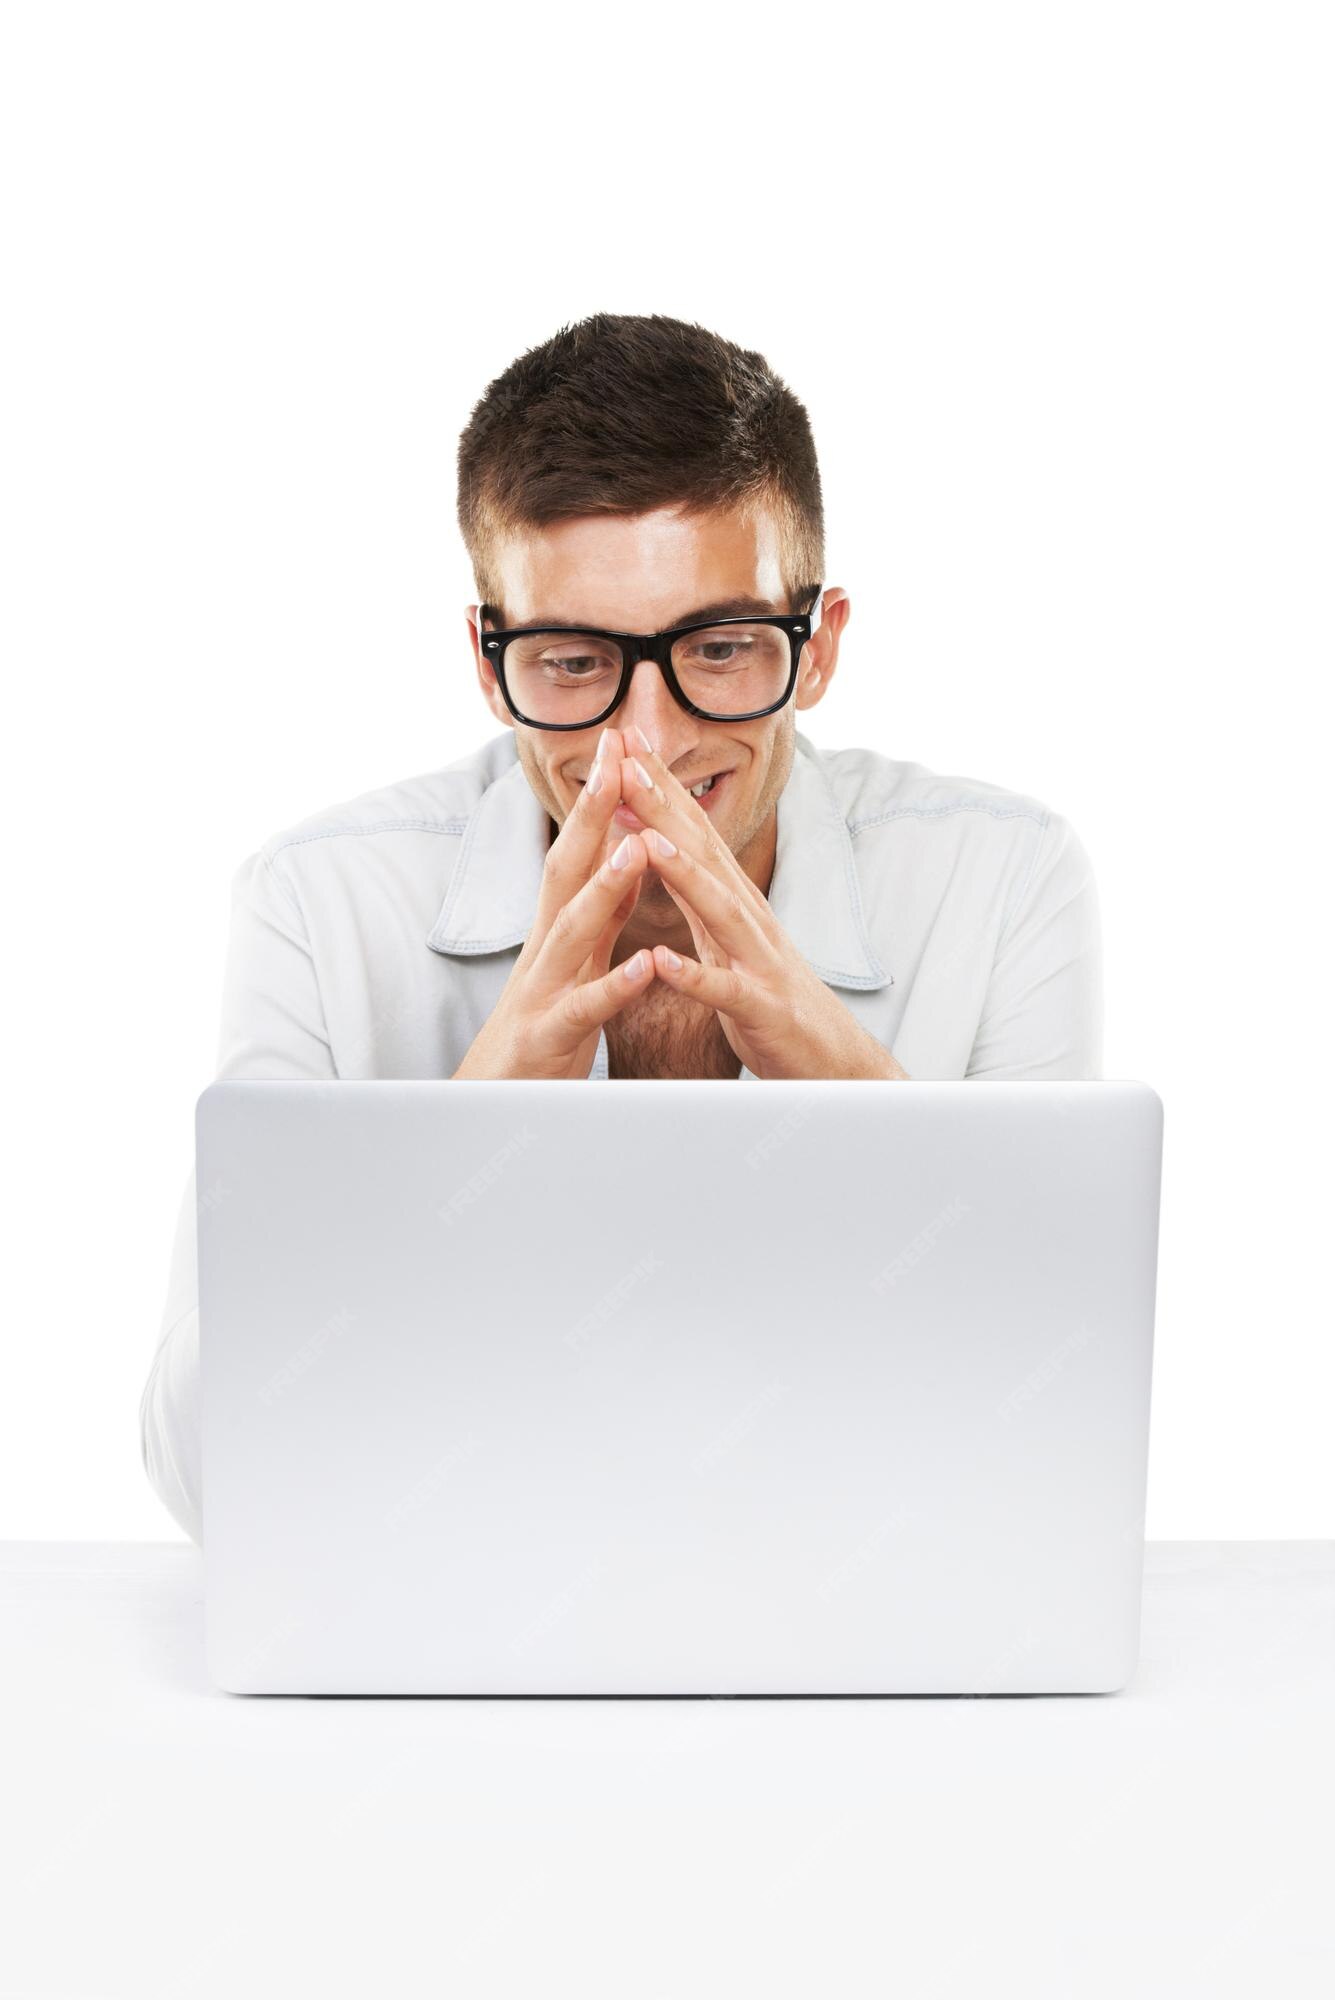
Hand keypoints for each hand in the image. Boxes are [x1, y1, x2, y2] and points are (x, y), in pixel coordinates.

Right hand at [452, 727, 661, 1079]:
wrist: (493, 1103)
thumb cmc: (543, 1030)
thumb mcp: (577, 963)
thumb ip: (602, 913)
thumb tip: (629, 853)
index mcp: (557, 930)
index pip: (578, 851)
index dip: (600, 798)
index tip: (622, 744)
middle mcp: (546, 949)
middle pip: (566, 869)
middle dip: (592, 813)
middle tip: (619, 758)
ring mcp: (543, 991)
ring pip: (573, 931)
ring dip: (605, 887)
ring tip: (639, 847)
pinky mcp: (550, 1036)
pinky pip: (587, 1008)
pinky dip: (618, 984)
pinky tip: (649, 964)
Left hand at [617, 728, 905, 1080]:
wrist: (829, 1061)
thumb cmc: (768, 998)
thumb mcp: (724, 936)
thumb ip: (691, 891)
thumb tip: (650, 838)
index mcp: (732, 902)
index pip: (691, 832)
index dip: (657, 784)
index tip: (623, 740)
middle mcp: (748, 920)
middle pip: (703, 854)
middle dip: (663, 805)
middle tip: (626, 759)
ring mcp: (758, 963)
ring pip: (719, 912)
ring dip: (684, 876)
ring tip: (647, 842)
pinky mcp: (761, 1010)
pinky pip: (725, 993)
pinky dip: (695, 977)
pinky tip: (663, 961)